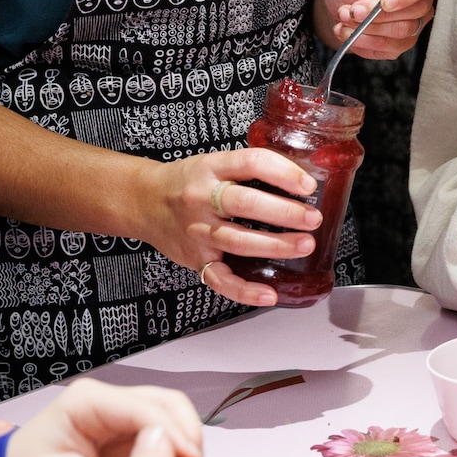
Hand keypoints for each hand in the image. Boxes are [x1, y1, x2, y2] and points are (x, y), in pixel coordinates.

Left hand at [3, 379, 205, 456]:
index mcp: (87, 401)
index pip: (146, 407)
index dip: (174, 434)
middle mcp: (107, 402)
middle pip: (167, 405)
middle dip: (186, 436)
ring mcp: (120, 419)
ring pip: (172, 419)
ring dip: (184, 446)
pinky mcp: (128, 439)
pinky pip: (165, 440)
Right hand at [137, 147, 320, 307]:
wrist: (144, 202)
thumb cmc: (188, 182)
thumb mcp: (214, 163)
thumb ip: (249, 170)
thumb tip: (301, 178)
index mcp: (211, 167)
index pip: (250, 163)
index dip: (283, 173)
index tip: (308, 184)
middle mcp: (201, 198)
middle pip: (245, 204)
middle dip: (285, 212)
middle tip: (313, 218)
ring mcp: (197, 231)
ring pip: (237, 241)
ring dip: (275, 246)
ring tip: (304, 245)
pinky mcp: (195, 259)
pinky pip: (220, 279)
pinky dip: (245, 291)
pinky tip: (269, 293)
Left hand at [319, 0, 440, 60]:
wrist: (342, 3)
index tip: (385, 1)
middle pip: (417, 9)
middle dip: (378, 13)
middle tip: (353, 9)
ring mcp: (416, 20)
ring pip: (402, 31)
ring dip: (368, 27)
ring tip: (345, 17)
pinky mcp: (404, 42)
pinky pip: (389, 48)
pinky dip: (363, 41)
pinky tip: (347, 30)